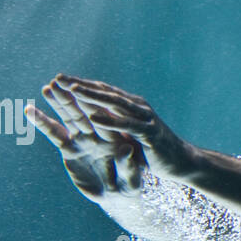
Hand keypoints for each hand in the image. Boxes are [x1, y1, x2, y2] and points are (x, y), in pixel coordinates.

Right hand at [26, 75, 180, 240]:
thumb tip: (127, 149)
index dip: (92, 105)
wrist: (115, 197)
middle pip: (83, 113)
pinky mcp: (70, 149)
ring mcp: (83, 140)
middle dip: (72, 97)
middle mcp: (97, 136)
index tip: (81, 92)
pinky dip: (42, 122)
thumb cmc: (127, 190)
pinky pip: (54, 134)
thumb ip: (128, 166)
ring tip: (47, 87)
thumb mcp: (130, 181)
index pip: (103, 119)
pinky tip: (29, 110)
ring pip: (69, 118)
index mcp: (114, 139)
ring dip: (59, 103)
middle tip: (60, 80)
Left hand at [56, 74, 195, 179]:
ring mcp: (144, 119)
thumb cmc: (154, 149)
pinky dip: (110, 121)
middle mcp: (137, 107)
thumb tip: (94, 115)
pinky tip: (93, 117)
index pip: (102, 91)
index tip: (59, 80)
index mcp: (130, 107)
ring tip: (72, 91)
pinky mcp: (150, 134)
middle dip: (81, 85)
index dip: (81, 85)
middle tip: (58, 78)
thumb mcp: (130, 134)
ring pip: (115, 103)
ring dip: (93, 96)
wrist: (182, 162)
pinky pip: (127, 125)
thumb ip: (115, 123)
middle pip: (104, 92)